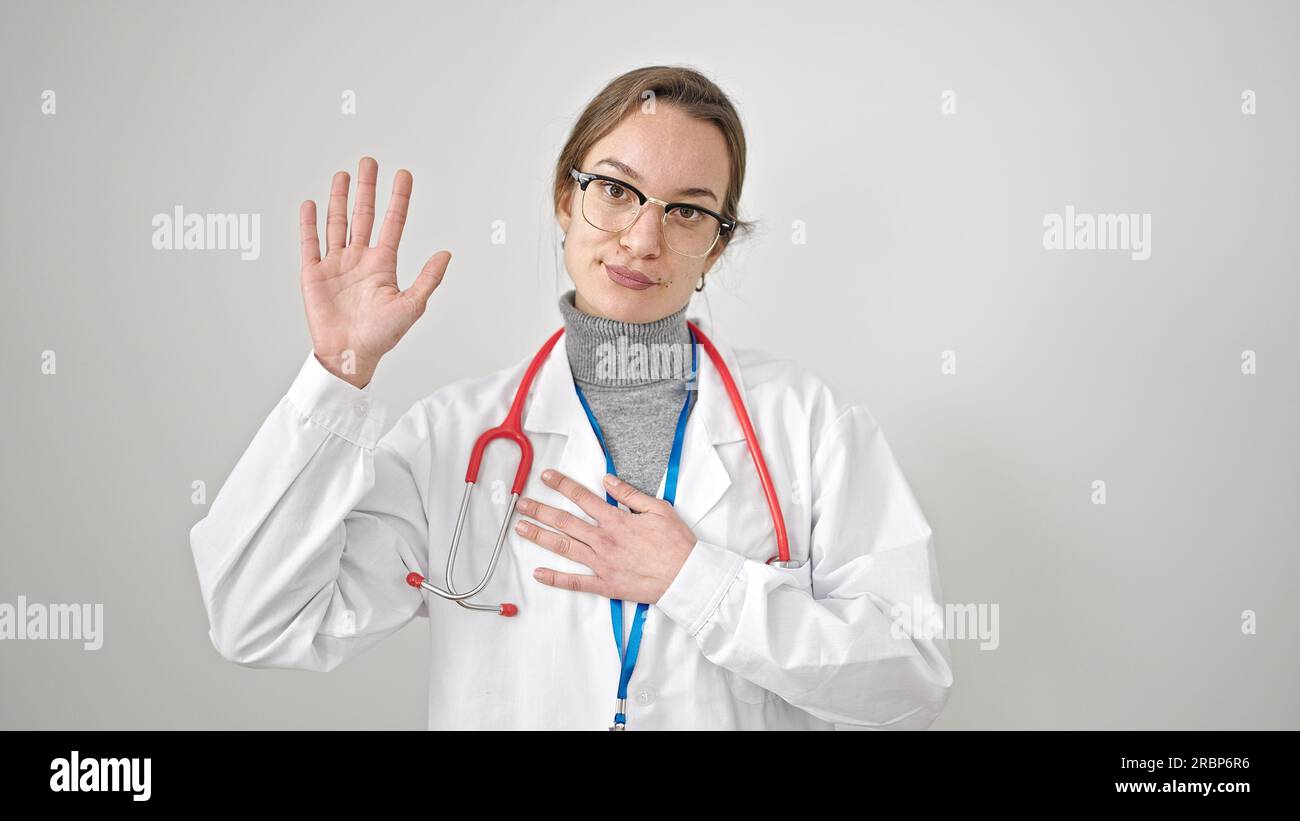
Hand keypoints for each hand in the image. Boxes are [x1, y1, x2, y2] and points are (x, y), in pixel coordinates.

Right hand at [299, 156, 452, 387]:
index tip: (403, 174)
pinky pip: (310, 243)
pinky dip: (309, 223)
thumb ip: (428, 279)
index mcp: (383, 264)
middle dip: (367, 188)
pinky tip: (311, 204)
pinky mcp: (313, 274)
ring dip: (339, 198)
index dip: (398, 198)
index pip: (392, 223)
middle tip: (369, 161)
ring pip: (337, 223)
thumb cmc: (381, 336)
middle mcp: (359, 259)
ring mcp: (336, 264)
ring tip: (343, 175)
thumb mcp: (411, 306)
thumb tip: (446, 253)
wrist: (350, 356)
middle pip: (364, 215)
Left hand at [513, 470, 699, 602]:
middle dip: (540, 511)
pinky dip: (555, 579)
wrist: (687, 577)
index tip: (546, 477)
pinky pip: (576, 582)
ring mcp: (602, 564)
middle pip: (565, 522)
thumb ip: (630, 494)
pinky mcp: (605, 584)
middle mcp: (604, 540)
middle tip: (521, 504)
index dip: (562, 485)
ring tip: (521, 529)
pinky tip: (538, 574)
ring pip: (564, 547)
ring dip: (540, 537)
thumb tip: (608, 480)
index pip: (582, 497)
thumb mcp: (658, 509)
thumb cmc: (676, 545)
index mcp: (616, 521)